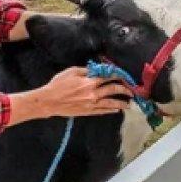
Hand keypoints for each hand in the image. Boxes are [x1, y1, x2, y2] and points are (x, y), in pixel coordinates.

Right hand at [9, 67, 131, 124]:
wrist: (49, 101)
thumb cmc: (58, 84)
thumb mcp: (71, 72)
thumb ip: (86, 70)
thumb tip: (97, 69)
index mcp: (89, 82)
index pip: (108, 77)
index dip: (118, 75)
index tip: (125, 75)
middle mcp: (93, 94)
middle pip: (113, 90)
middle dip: (124, 89)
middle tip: (131, 90)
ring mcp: (91, 104)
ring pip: (111, 103)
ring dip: (122, 103)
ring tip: (129, 104)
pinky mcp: (88, 112)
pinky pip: (103, 111)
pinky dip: (111, 110)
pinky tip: (117, 109)